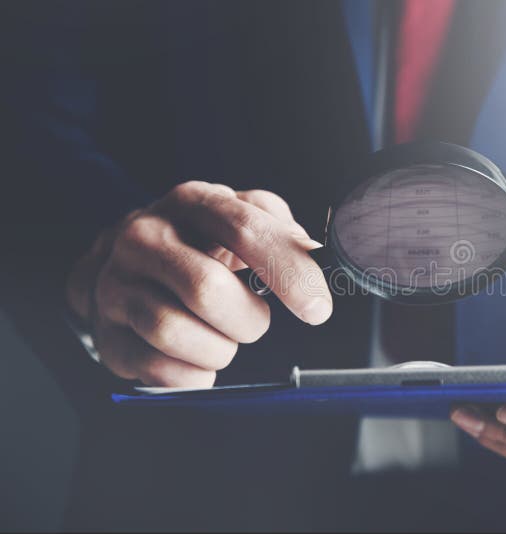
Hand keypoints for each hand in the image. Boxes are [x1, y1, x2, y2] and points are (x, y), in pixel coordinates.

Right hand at [66, 181, 329, 387]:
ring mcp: (117, 285)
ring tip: (224, 337)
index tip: (317, 308)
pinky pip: (157, 369)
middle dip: (247, 319)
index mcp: (192, 202)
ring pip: (174, 331)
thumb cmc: (204, 242)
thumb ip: (284, 232)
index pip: (244, 229)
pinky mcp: (108, 334)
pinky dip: (194, 374)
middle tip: (254, 321)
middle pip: (206, 289)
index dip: (287, 271)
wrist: (131, 264)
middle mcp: (145, 237)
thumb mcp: (244, 218)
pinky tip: (200, 359)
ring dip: (219, 348)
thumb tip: (317, 258)